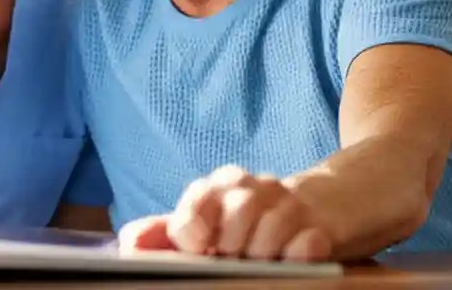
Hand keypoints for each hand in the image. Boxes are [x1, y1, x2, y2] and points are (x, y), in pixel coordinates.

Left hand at [118, 165, 331, 261]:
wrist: (314, 207)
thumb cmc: (244, 223)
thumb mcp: (203, 224)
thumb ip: (164, 234)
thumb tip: (131, 245)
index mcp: (213, 189)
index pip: (196, 201)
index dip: (192, 229)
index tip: (197, 249)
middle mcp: (249, 188)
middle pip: (237, 212)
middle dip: (231, 247)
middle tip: (230, 260)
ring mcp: (286, 203)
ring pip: (269, 231)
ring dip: (261, 254)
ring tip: (258, 263)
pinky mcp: (319, 225)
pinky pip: (307, 244)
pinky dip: (296, 256)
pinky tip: (291, 260)